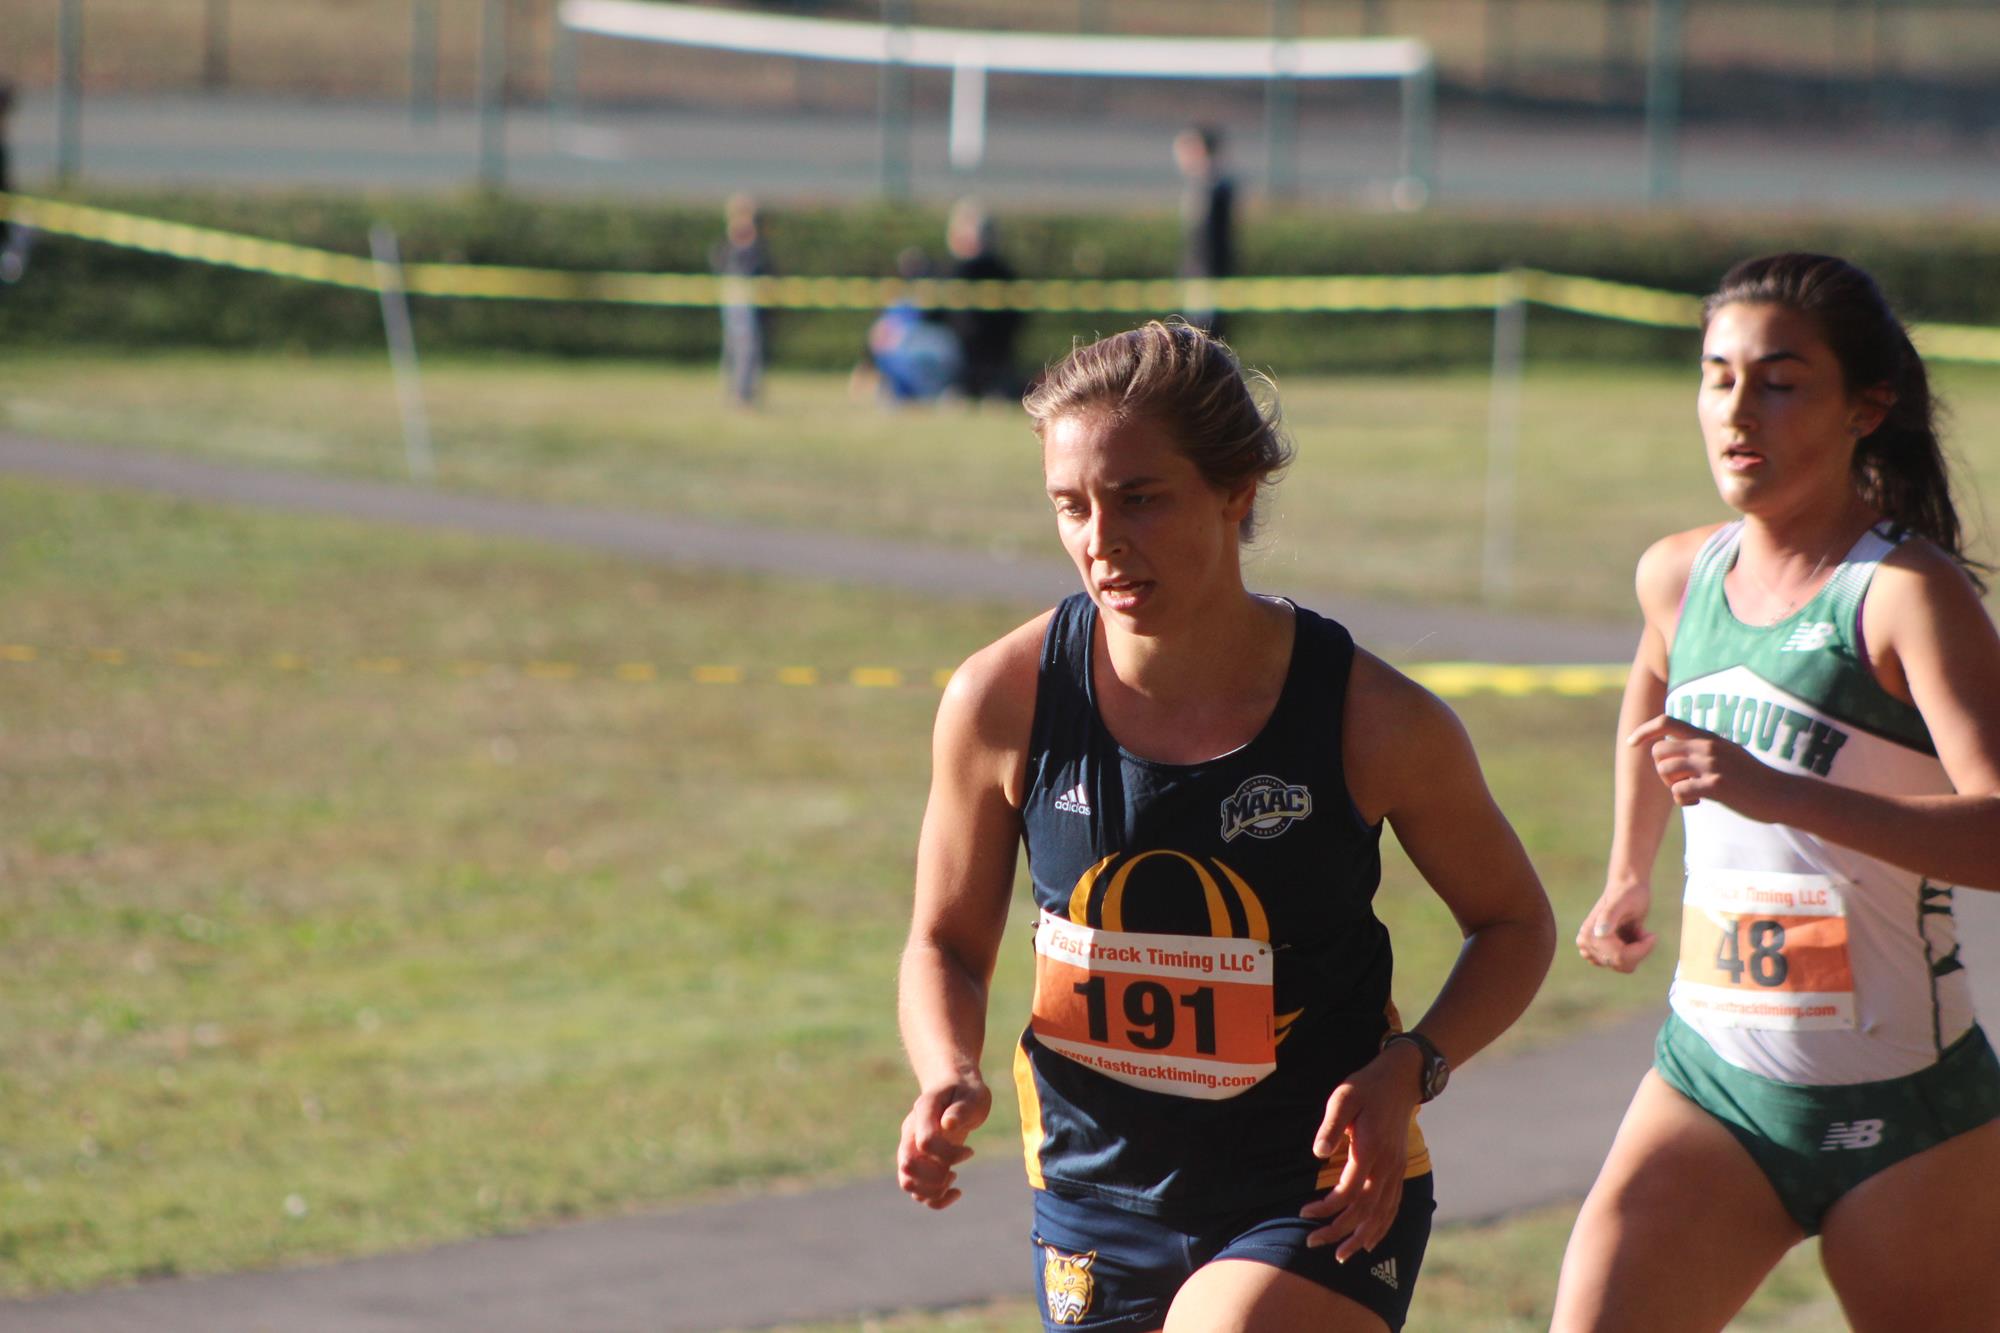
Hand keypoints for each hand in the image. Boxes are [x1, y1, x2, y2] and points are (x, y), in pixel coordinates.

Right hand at [895, 1079, 989, 1209]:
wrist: (955, 1089)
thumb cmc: (966, 1092)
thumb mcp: (972, 1095)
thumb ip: (961, 1109)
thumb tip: (949, 1125)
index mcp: (922, 1113)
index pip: (925, 1143)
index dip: (948, 1154)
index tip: (969, 1152)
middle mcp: (911, 1133)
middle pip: (908, 1166)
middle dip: (936, 1177)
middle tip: (955, 1170)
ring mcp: (911, 1149)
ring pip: (907, 1182)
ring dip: (932, 1190)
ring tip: (953, 1179)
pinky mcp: (919, 1163)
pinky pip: (916, 1191)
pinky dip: (934, 1199)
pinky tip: (956, 1191)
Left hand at [1299, 1043, 1419, 1260]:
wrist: (1400, 1080)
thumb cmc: (1366, 1087)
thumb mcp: (1343, 1097)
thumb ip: (1330, 1125)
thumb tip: (1318, 1153)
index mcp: (1370, 1149)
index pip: (1349, 1191)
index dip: (1327, 1207)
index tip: (1304, 1212)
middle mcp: (1387, 1166)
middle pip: (1365, 1210)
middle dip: (1339, 1231)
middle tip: (1312, 1242)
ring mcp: (1396, 1170)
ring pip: (1382, 1215)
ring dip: (1361, 1238)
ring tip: (1340, 1255)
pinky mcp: (1398, 1171)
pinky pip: (1393, 1208)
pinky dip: (1382, 1228)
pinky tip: (1370, 1243)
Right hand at [1576, 881, 1656, 971]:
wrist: (1628, 886)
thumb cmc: (1628, 892)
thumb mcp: (1622, 903)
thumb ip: (1609, 917)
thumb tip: (1599, 935)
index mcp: (1589, 934)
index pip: (1619, 958)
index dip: (1640, 950)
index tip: (1652, 935)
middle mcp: (1586, 943)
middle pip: (1620, 964)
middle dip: (1638, 951)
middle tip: (1643, 932)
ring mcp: (1592, 948)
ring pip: (1621, 966)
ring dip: (1635, 951)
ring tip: (1637, 932)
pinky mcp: (1600, 950)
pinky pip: (1620, 963)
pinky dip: (1632, 953)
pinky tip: (1633, 936)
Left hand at [1627, 715, 1798, 822]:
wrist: (1781, 794)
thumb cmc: (1751, 778)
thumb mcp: (1726, 753)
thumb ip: (1701, 749)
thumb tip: (1669, 752)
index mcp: (1708, 737)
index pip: (1666, 721)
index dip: (1643, 730)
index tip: (1631, 743)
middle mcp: (1707, 746)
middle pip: (1658, 751)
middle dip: (1662, 770)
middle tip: (1680, 783)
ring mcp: (1711, 764)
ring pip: (1665, 771)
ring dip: (1672, 786)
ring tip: (1692, 793)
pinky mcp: (1716, 785)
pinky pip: (1679, 792)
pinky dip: (1683, 801)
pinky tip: (1699, 803)